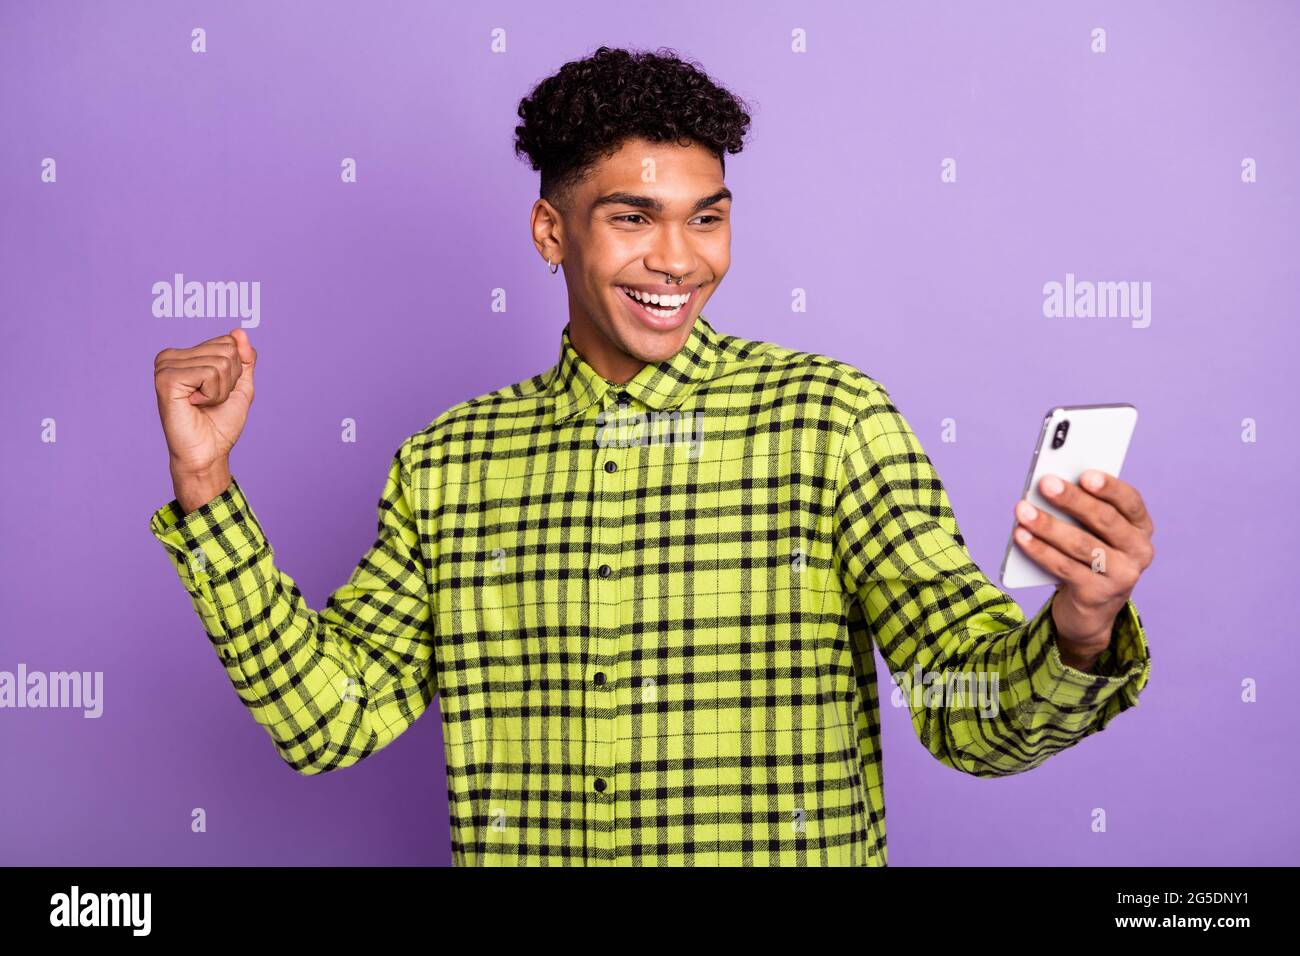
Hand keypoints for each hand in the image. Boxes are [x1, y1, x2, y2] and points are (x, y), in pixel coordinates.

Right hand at [154, 329, 255, 511]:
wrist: (208, 452)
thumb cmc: (220, 423)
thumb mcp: (240, 386)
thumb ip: (244, 358)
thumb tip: (239, 331)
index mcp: (185, 354)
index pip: (228, 342)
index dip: (235, 371)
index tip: (218, 391)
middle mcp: (171, 356)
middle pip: (227, 350)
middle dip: (230, 380)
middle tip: (210, 400)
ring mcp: (165, 366)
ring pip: (221, 362)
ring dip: (221, 390)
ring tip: (202, 404)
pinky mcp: (165, 379)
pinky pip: (209, 374)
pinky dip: (212, 394)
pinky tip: (194, 404)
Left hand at [1012, 470, 1155, 666]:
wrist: (1090, 610)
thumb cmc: (1089, 556)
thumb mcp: (1094, 532)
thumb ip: (1082, 511)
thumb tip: (1049, 488)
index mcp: (1141, 527)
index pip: (1130, 501)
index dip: (1109, 487)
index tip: (1085, 474)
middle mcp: (1138, 551)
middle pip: (1105, 520)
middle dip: (1072, 500)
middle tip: (1045, 483)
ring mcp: (1121, 575)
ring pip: (1081, 544)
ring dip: (1048, 525)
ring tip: (1022, 510)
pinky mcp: (1097, 594)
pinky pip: (1063, 567)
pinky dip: (1039, 550)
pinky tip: (1021, 536)